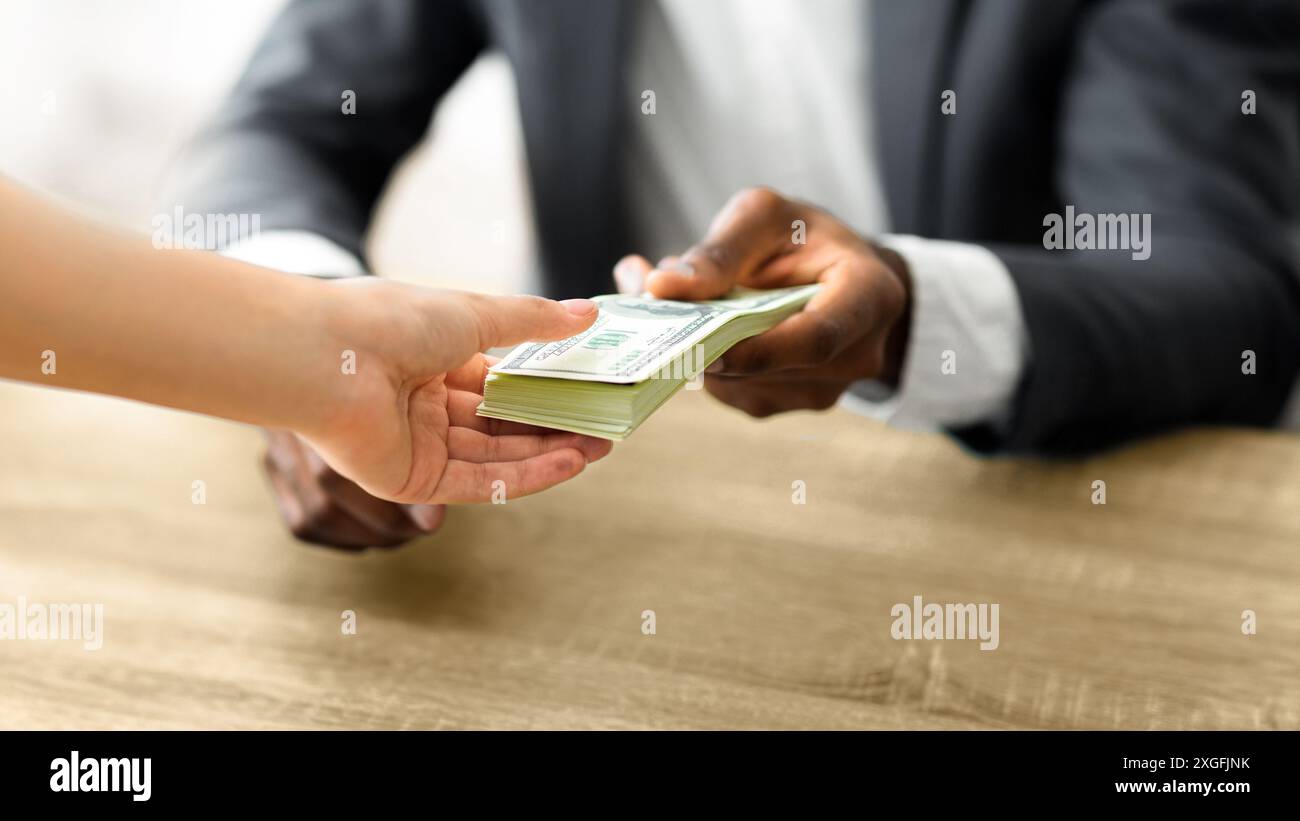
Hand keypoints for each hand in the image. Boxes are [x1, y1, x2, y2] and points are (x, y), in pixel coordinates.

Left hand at [281, 281, 610, 541]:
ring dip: (547, 452)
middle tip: (603, 426)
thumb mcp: (475, 313)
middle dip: (552, 426)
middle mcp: (422, 404)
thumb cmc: (391, 321)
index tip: (586, 390)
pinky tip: (568, 463)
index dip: (541, 387)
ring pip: (495, 455)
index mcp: (429, 359)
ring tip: (598, 446)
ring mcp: (417, 445)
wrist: (328, 357)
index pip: (496, 381)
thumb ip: (533, 320)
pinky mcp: (412, 480)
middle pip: (500, 423)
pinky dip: (525, 475)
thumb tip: (587, 314)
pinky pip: (479, 482)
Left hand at [614, 187, 910, 417]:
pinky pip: (730, 390)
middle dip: (701, 336)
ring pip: (740, 384)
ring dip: (691, 346)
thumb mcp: (767, 216)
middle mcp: (855, 357)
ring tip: (661, 296)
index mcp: (869, 298)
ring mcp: (820, 390)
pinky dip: (697, 359)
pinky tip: (681, 322)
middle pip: (769, 368)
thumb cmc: (806, 237)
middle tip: (645, 293)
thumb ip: (720, 250)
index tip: (703, 340)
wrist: (836, 275)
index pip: (817, 338)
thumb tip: (662, 287)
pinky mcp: (784, 403)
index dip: (758, 348)